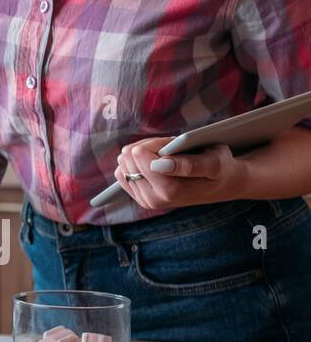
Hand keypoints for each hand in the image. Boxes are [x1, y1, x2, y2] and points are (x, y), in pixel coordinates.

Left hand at [116, 136, 246, 211]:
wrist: (220, 185)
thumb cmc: (219, 168)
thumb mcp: (214, 162)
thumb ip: (189, 164)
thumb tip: (157, 164)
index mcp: (169, 190)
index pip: (138, 154)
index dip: (155, 143)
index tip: (173, 146)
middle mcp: (153, 199)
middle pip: (128, 157)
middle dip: (148, 148)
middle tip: (171, 152)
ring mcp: (144, 199)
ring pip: (123, 162)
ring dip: (142, 154)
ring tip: (165, 159)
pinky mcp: (138, 196)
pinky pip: (121, 171)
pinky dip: (135, 163)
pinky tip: (154, 165)